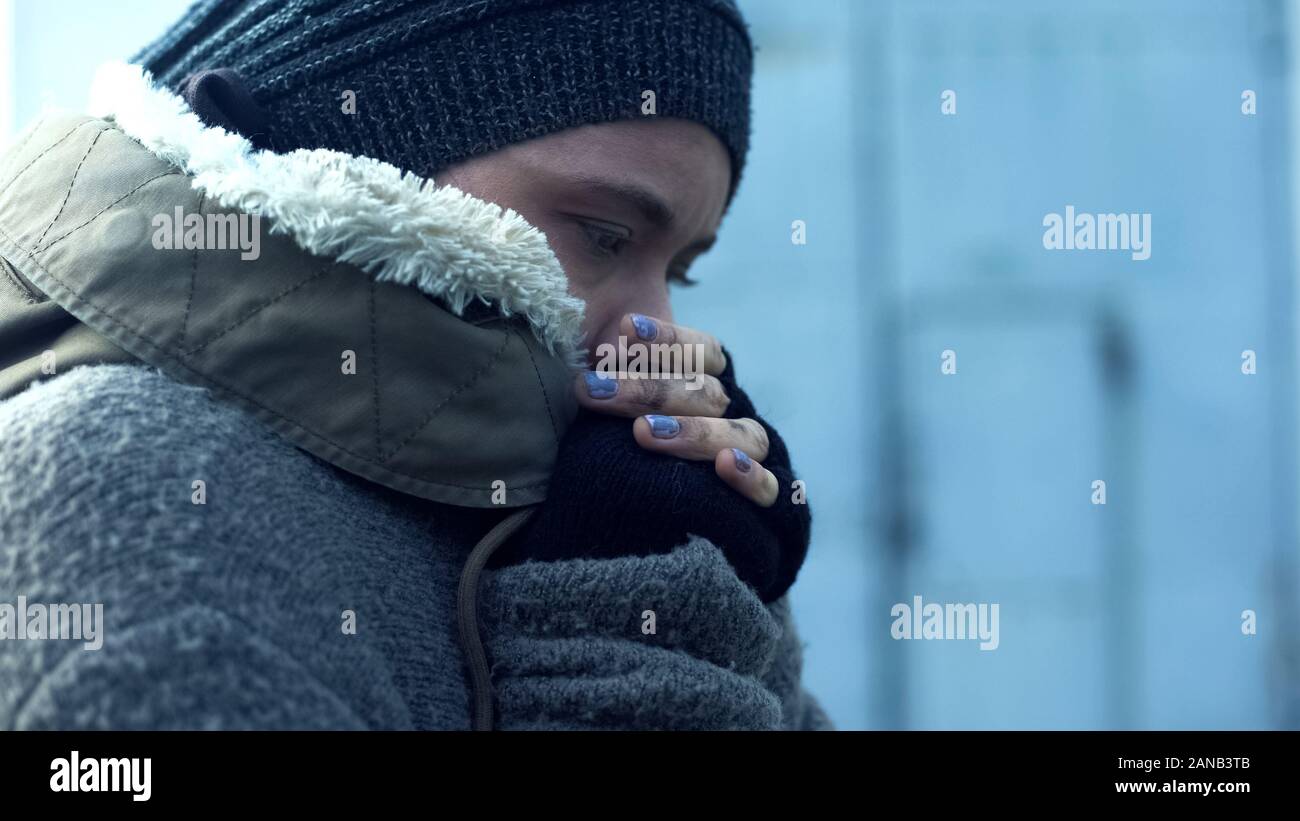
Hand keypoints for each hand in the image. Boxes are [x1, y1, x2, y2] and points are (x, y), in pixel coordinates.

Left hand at [575, 313, 779, 507]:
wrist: (691, 543)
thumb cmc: (645, 470)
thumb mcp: (632, 422)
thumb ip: (623, 392)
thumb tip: (593, 361)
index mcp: (715, 390)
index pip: (704, 353)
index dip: (668, 339)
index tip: (625, 328)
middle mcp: (740, 418)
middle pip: (707, 394)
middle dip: (648, 389)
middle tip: (593, 390)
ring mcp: (761, 461)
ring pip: (742, 435)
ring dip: (693, 432)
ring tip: (643, 433)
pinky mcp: (776, 509)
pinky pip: (773, 489)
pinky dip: (752, 476)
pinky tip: (727, 466)